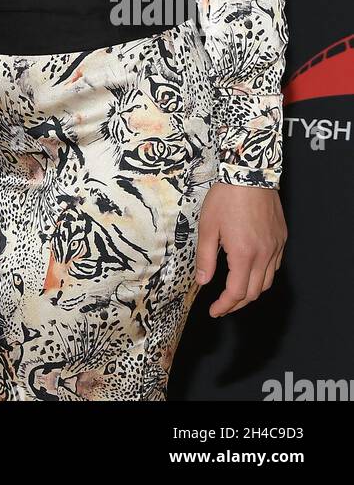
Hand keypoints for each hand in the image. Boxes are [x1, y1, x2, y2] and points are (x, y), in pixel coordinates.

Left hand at [195, 182, 286, 315]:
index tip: (214, 311)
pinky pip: (275, 265)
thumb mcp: (207, 227)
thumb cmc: (226, 197)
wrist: (249, 173)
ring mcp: (275, 246)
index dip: (225, 306)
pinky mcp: (281, 238)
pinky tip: (251, 271)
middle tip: (222, 305)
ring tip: (235, 292)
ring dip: (251, 291)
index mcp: (244, 254)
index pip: (237, 292)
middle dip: (237, 303)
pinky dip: (263, 275)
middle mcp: (264, 254)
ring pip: (267, 281)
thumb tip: (203, 281)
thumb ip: (206, 258)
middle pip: (254, 292)